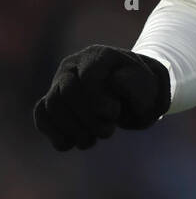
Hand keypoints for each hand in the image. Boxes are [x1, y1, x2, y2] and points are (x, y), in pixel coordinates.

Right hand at [33, 45, 171, 150]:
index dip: (98, 102)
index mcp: (100, 55)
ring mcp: (60, 81)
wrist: (132, 91)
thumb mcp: (150, 86)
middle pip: (66, 93)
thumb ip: (138, 86)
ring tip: (91, 141)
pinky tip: (70, 143)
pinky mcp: (52, 100)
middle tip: (107, 133)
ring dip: (72, 130)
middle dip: (87, 120)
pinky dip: (54, 133)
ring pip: (51, 105)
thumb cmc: (142, 89)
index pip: (88, 78)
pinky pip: (41, 115)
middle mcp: (74, 65)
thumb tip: (114, 84)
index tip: (114, 113)